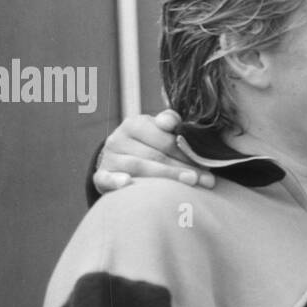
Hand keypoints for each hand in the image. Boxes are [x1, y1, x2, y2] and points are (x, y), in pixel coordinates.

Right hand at [93, 108, 214, 193]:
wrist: (118, 159)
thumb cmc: (148, 145)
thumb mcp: (159, 130)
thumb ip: (170, 122)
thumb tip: (170, 123)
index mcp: (134, 124)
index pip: (165, 139)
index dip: (187, 153)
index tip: (207, 164)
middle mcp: (118, 139)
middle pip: (155, 155)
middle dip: (184, 168)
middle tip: (206, 180)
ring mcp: (109, 158)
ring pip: (138, 167)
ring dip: (165, 176)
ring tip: (190, 184)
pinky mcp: (100, 175)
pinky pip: (105, 178)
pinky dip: (115, 181)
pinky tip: (127, 183)